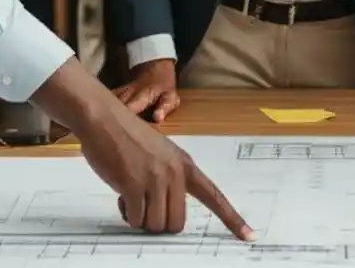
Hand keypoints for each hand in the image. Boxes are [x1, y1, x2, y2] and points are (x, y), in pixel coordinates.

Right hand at [34, 59, 253, 238]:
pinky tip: (121, 194)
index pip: (215, 197)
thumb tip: (168, 216)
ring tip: (130, 194)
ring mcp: (155, 178)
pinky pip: (135, 219)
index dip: (232, 219)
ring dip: (139, 218)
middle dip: (158, 222)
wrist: (104, 119)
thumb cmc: (128, 138)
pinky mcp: (134, 184)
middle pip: (176, 223)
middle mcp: (175, 173)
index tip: (250, 235)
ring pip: (155, 225)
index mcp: (185, 166)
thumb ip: (171, 180)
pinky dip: (126, 214)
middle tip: (144, 205)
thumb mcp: (161, 155)